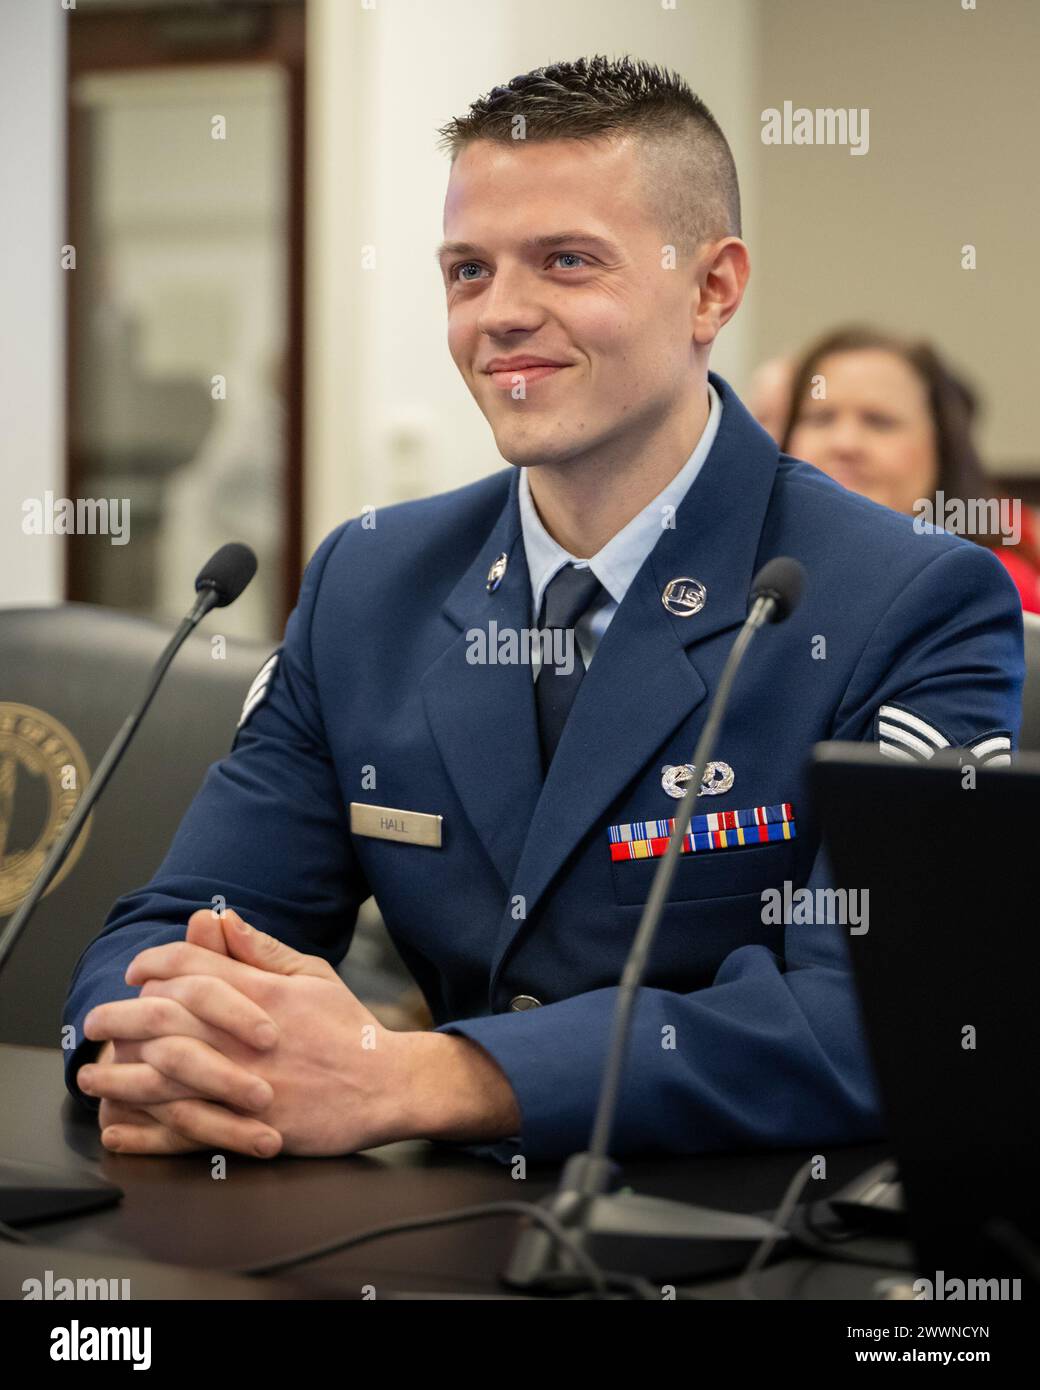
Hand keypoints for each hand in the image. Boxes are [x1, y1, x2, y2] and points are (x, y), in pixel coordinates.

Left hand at [82, 909, 413, 1156]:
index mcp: (263, 993)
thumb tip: (222, 919)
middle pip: (166, 1016)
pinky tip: (121, 1128)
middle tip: (97, 1022)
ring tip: (94, 1076)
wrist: (386, 1086)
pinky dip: (147, 1131)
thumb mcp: (313, 975)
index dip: (154, 963)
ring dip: (120, 1074)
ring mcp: (247, 1083)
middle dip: (120, 1016)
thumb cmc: (350, 1029)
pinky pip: (185, 1129)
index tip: (135, 972)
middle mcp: (247, 1036)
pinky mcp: (249, 1126)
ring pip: (165, 1074)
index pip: (192, 966)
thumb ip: (263, 949)